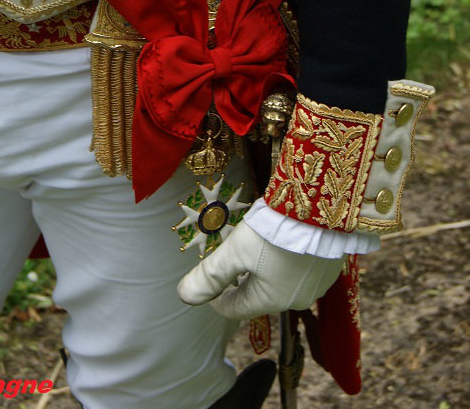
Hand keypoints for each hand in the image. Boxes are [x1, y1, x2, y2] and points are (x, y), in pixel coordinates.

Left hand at [177, 221, 342, 319]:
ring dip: (263, 271)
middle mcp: (298, 300)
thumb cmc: (276, 231)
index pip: (236, 309)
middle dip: (240, 282)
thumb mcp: (236, 250)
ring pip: (280, 283)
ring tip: (252, 250)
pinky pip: (300, 270)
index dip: (217, 298)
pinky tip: (280, 242)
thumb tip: (184, 297)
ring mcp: (318, 284)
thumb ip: (210, 274)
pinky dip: (285, 261)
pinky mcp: (330, 265)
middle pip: (258, 296)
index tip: (207, 285)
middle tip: (228, 261)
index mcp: (272, 300)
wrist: (322, 206)